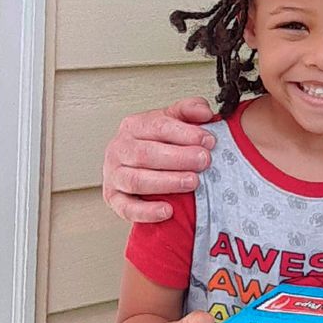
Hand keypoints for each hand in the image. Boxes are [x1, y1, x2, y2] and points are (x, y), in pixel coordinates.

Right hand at [103, 98, 215, 222]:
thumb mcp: (174, 120)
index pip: (158, 127)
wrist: (137, 163)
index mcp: (134, 126)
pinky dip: (147, 211)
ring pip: (136, 180)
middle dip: (179, 158)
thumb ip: (189, 110)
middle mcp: (119, 149)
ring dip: (167, 182)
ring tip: (193, 182)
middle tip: (204, 161)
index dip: (185, 134)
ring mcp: (114, 175)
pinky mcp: (114, 199)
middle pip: (146, 154)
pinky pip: (127, 208)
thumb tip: (204, 112)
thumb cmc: (159, 141)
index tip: (209, 140)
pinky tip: (168, 210)